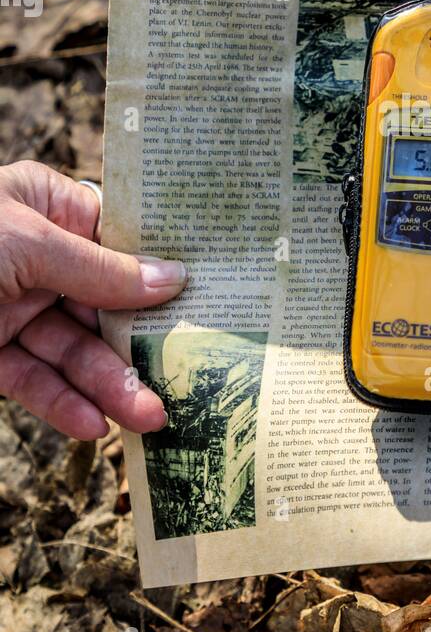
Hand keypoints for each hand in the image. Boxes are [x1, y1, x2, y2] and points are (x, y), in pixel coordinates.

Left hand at [0, 161, 185, 438]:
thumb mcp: (26, 244)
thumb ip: (100, 269)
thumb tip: (174, 277)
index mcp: (43, 206)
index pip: (118, 238)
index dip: (159, 270)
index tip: (208, 300)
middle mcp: (32, 256)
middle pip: (104, 302)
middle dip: (140, 343)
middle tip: (183, 378)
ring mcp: (9, 307)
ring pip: (72, 349)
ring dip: (109, 384)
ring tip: (148, 418)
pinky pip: (32, 379)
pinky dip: (61, 403)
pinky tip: (91, 425)